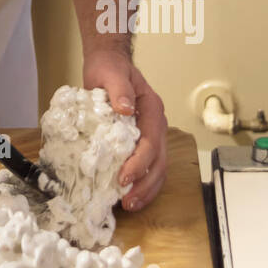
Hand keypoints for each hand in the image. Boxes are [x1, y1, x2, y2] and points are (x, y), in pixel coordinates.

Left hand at [82, 47, 167, 211]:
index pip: (151, 142)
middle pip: (159, 161)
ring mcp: (152, 134)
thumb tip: (126, 109)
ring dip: (146, 189)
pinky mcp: (141, 141)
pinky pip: (148, 166)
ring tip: (129, 204)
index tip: (123, 177)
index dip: (139, 162)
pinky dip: (141, 182)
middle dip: (146, 184)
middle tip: (128, 202)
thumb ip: (119, 89)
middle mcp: (157, 124)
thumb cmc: (109, 69)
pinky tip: (128, 195)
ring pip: (157, 168)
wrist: (108, 63)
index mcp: (153, 109)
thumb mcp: (111, 74)